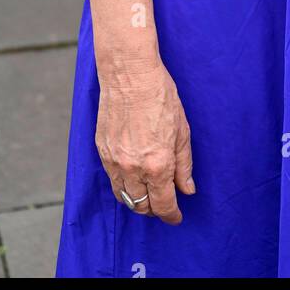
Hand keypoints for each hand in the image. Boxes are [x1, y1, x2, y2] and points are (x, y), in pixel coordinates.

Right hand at [95, 61, 194, 223]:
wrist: (130, 73)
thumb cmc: (160, 95)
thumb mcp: (182, 130)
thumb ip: (184, 164)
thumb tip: (187, 189)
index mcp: (157, 164)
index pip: (163, 205)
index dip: (172, 215)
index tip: (176, 217)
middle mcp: (133, 167)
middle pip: (141, 206)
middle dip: (154, 210)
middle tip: (164, 204)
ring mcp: (114, 160)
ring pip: (123, 196)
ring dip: (137, 200)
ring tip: (149, 193)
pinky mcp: (101, 150)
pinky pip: (112, 178)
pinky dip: (123, 183)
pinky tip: (133, 175)